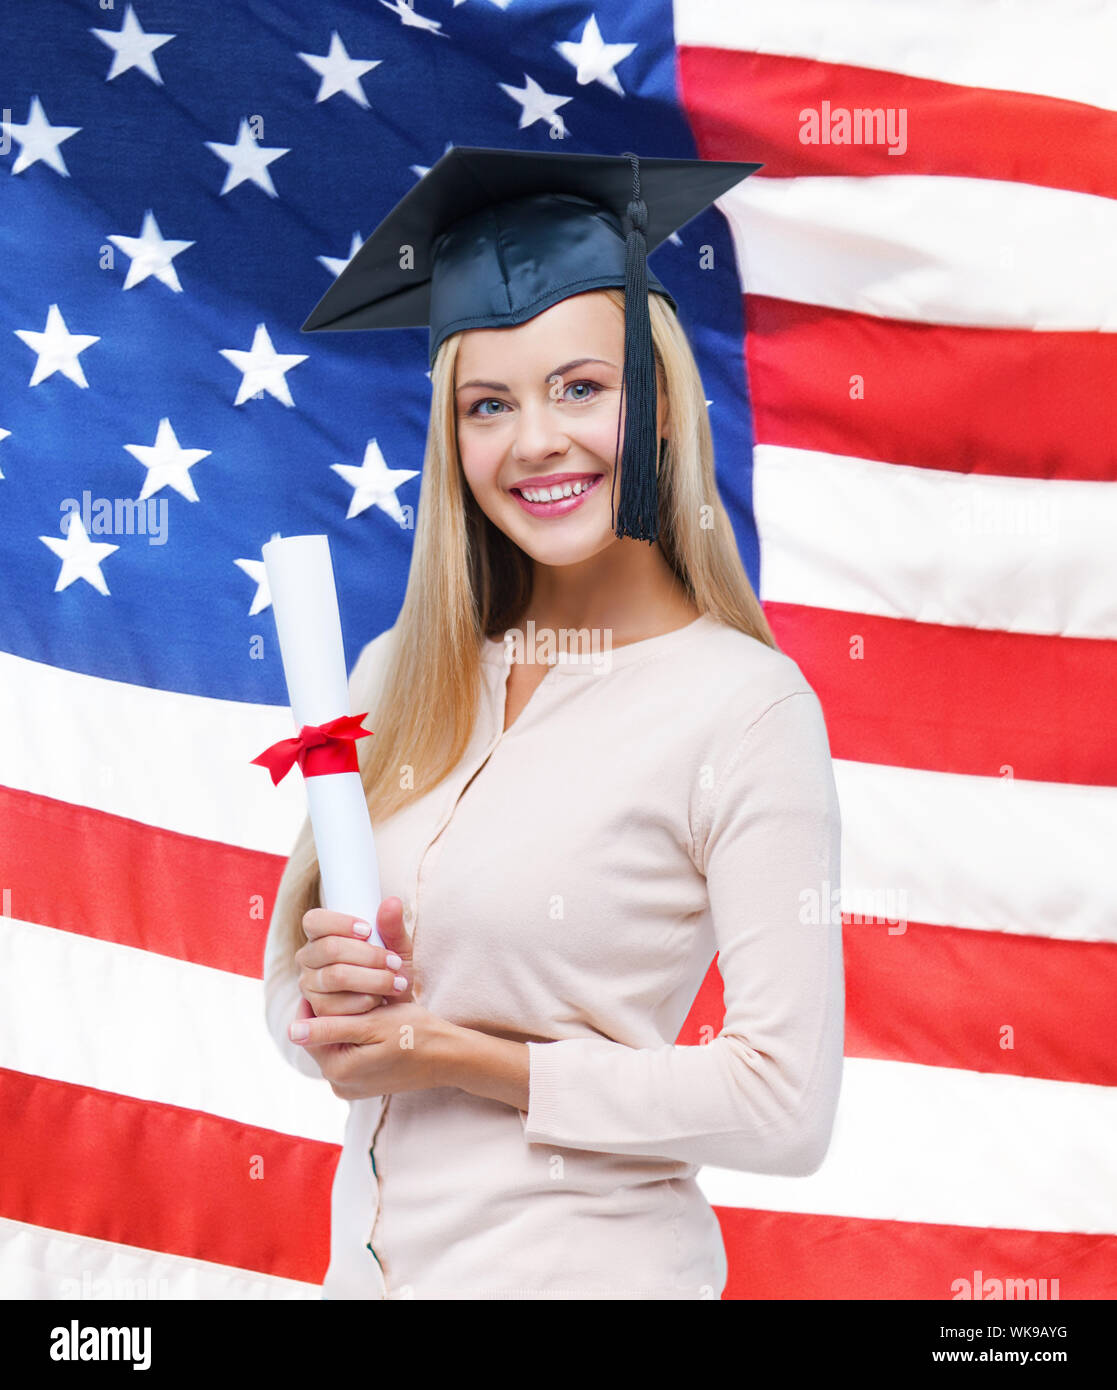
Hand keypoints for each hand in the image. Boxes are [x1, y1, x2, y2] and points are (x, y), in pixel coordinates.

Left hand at [288, 994, 453, 1099]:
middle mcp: (339, 1085)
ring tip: (368, 1006)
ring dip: (346, 1023)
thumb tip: (290, 1032)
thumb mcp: (373, 1024)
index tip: (334, 979)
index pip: (308, 1028)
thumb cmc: (415, 1033)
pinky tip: (374, 1024)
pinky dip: (357, 1038)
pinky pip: (349, 1055)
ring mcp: (351, 1088)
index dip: (320, 1000)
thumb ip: (331, 1028)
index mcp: (337, 1070)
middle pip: (322, 1037)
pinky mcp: (363, 1086)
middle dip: (334, 1012)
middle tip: (356, 991)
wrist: (449, 1057)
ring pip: (335, 1044)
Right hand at [296, 898, 414, 1016]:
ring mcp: (309, 985)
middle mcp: (308, 957)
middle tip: (394, 962)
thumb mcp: (397, 945)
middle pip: (330, 948)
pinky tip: (380, 1000)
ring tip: (395, 982)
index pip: (315, 920)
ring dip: (372, 979)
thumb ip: (393, 925)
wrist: (394, 1005)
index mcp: (321, 934)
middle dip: (368, 955)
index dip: (340, 923)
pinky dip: (366, 1001)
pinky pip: (338, 1004)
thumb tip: (392, 902)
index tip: (368, 930)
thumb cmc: (389, 968)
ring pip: (336, 976)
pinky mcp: (318, 1010)